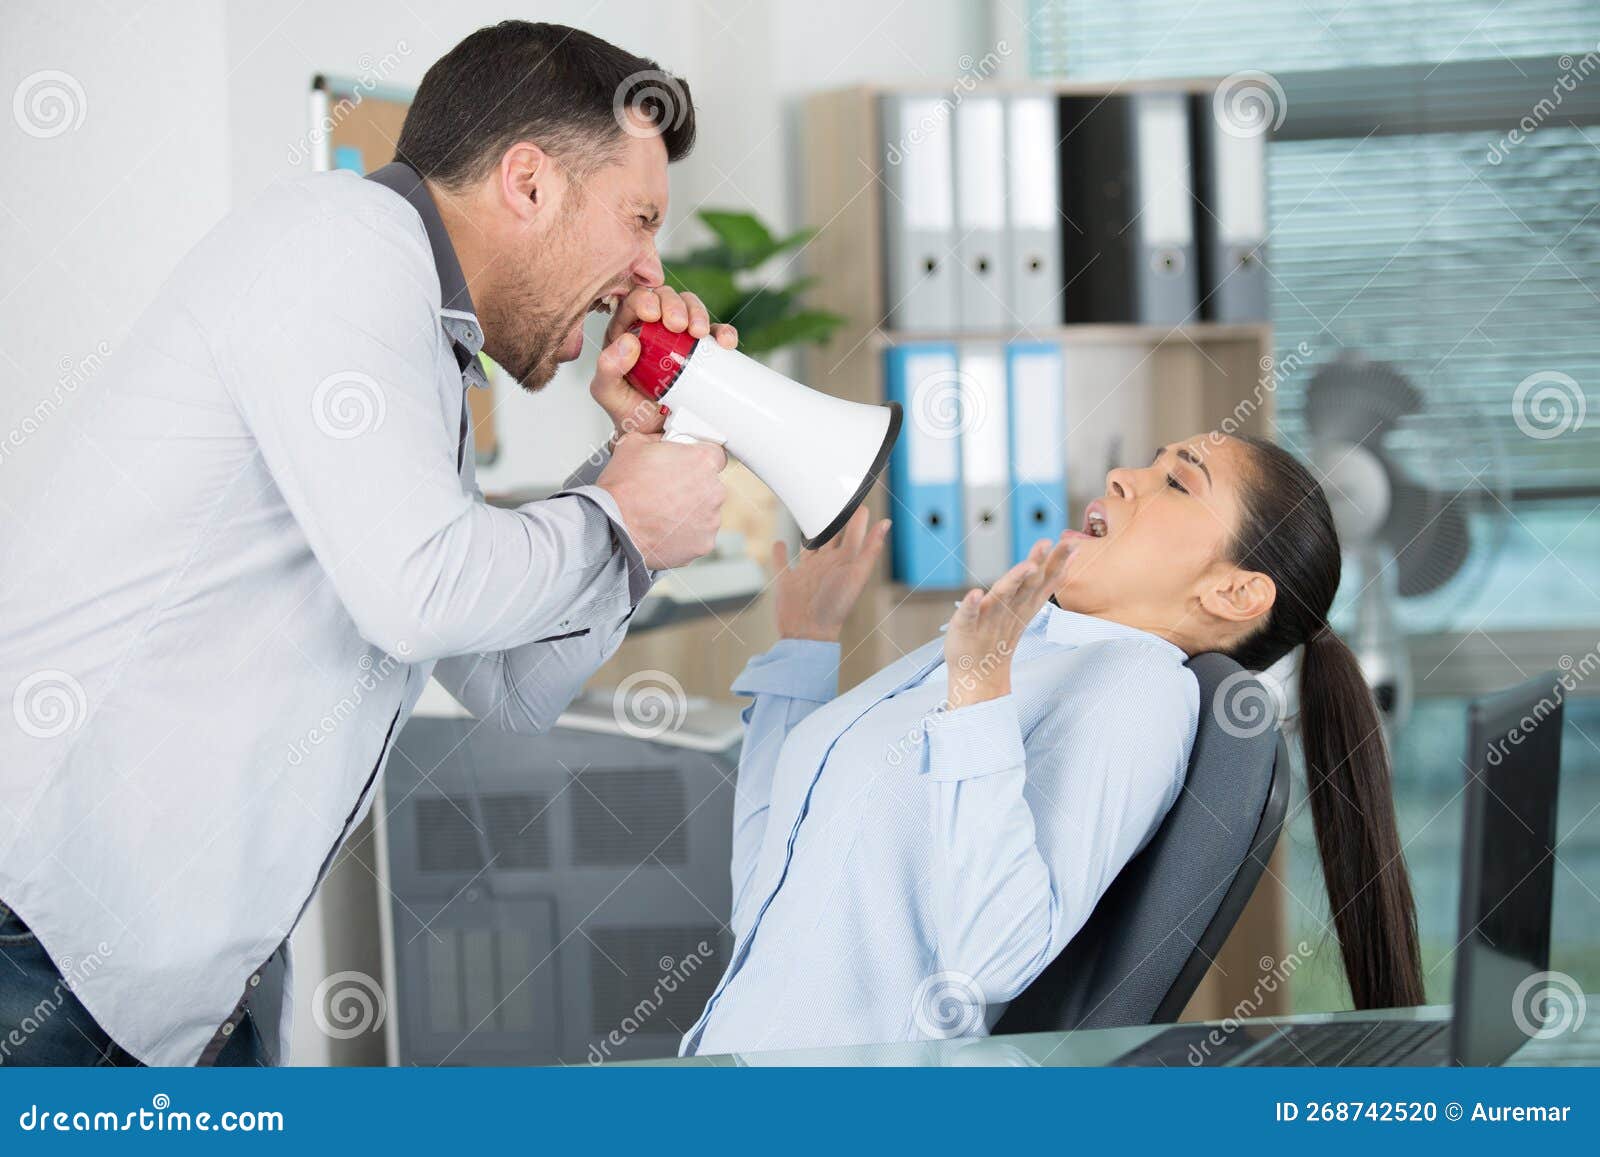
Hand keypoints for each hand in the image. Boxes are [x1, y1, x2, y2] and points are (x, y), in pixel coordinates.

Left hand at [589, 285, 738, 437]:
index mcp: (627, 329)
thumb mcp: (607, 393)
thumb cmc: (629, 412)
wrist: (656, 437)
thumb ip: (607, 369)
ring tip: (699, 333)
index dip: (645, 298)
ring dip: (699, 313)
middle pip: (667, 298)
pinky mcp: (705, 353)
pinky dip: (724, 333)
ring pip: (693, 308)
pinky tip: (725, 342)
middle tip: (678, 325)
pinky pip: (717, 335)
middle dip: (675, 304)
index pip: (635, 301)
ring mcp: (682, 339)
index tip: (652, 313)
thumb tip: (628, 342)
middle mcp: (655, 328)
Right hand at [596, 431, 727, 569]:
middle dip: (692, 486)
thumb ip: (658, 439)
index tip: (686, 465)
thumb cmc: (622, 491)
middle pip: (710, 484)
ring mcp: (711, 520)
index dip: (697, 459)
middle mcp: (713, 490)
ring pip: (706, 511)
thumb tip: (661, 442)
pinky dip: (685, 534)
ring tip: (662, 512)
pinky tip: (665, 529)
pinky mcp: (704, 543)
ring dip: (689, 511)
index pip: (715, 454)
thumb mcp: (633, 444)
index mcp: (703, 461)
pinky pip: (699, 535)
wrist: (613, 529)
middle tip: (666, 490)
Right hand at [772, 507, 890, 642]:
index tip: (857, 495)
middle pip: (832, 537)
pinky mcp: (787, 581)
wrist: (807, 634)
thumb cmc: (835, 608)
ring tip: (809, 518)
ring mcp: (806, 573)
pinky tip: (779, 543)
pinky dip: (779, 552)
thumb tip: (886, 524)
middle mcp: (827, 565)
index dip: (857, 516)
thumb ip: (870, 549)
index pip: (854, 533)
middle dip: (834, 520)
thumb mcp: (856, 575)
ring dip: (810, 535)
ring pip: (809, 547)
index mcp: (845, 562)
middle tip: (834, 499)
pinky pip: (782, 562)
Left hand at [944, 536, 1072, 708]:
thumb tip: (1064, 564)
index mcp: (1023, 605)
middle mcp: (1009, 609)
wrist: (978, 674)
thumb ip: (1041, 585)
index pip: (1044, 580)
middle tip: (1056, 544)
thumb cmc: (999, 637)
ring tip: (1027, 566)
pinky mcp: (966, 626)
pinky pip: (969, 614)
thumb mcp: (1024, 608)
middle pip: (1029, 584)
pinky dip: (971, 604)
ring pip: (1003, 595)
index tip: (1073, 544)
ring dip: (1015, 580)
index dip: (1057, 562)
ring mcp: (988, 617)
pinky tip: (974, 593)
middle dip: (1042, 563)